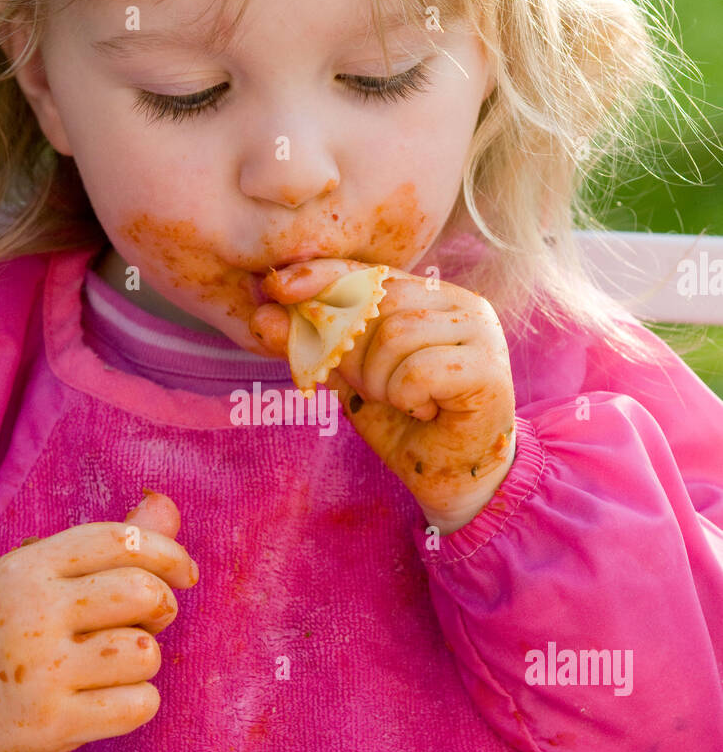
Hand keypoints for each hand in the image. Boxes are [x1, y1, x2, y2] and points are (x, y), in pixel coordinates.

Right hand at [0, 492, 197, 751]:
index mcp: (26, 568)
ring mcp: (39, 672)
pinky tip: (107, 701)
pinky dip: (137, 703)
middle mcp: (30, 615)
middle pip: (141, 591)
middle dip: (160, 606)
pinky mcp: (51, 723)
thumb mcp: (40, 580)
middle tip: (143, 623)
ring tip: (111, 666)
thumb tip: (168, 508)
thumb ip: (106, 547)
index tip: (184, 573)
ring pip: (145, 652)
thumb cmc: (7, 636)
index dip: (168, 552)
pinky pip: (139, 704)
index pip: (119, 539)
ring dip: (143, 660)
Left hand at [253, 260, 515, 534]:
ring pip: (395, 335)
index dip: (322, 276)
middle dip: (354, 352)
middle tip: (374, 390)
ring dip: (381, 381)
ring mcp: (480, 331)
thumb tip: (263, 314)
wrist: (448, 478)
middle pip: (377, 303)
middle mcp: (461, 302)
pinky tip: (426, 411)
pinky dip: (406, 397)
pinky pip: (418, 370)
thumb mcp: (350, 379)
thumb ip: (316, 345)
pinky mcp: (488, 368)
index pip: (368, 272)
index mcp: (430, 296)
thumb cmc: (404, 424)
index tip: (275, 285)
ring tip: (402, 402)